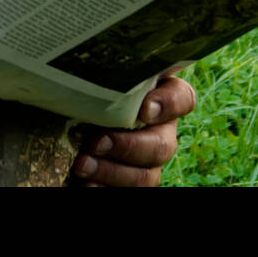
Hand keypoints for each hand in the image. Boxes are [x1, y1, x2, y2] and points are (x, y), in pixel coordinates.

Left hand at [70, 74, 195, 185]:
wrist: (75, 112)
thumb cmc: (86, 85)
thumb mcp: (96, 74)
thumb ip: (106, 74)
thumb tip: (91, 65)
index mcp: (160, 97)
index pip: (182, 98)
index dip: (168, 106)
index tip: (144, 110)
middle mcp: (161, 130)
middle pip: (162, 146)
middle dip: (128, 147)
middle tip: (96, 143)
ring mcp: (148, 159)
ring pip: (147, 175)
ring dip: (112, 173)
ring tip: (82, 166)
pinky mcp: (132, 180)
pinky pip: (129, 191)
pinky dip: (105, 188)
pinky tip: (86, 184)